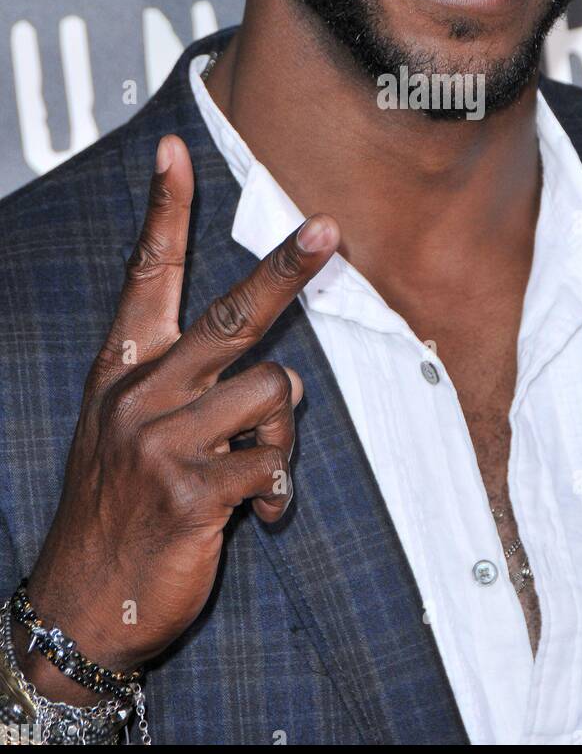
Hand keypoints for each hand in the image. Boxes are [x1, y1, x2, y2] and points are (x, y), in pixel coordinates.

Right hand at [16, 133, 338, 697]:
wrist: (80, 603)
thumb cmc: (119, 507)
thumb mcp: (129, 432)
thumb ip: (191, 389)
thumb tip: (279, 374)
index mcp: (125, 370)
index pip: (147, 274)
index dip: (164, 209)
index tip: (174, 150)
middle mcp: (142, 394)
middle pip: (231, 314)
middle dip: (286, 270)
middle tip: (328, 230)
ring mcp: (163, 441)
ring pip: (273, 392)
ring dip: (282, 432)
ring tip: (253, 467)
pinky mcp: (191, 490)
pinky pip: (273, 461)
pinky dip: (278, 489)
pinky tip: (254, 514)